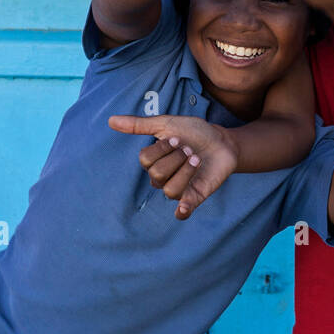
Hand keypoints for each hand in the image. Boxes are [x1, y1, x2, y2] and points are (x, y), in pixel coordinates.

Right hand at [108, 114, 241, 218]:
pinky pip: (183, 213)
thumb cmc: (194, 132)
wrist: (223, 141)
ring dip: (186, 171)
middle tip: (189, 149)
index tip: (177, 138)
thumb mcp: (167, 124)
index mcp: (154, 161)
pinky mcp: (195, 197)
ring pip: (169, 191)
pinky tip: (184, 206)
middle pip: (157, 175)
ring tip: (197, 158)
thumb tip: (110, 120)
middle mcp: (163, 177)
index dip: (161, 149)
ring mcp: (179, 188)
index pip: (145, 161)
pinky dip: (182, 211)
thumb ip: (139, 125)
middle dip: (176, 158)